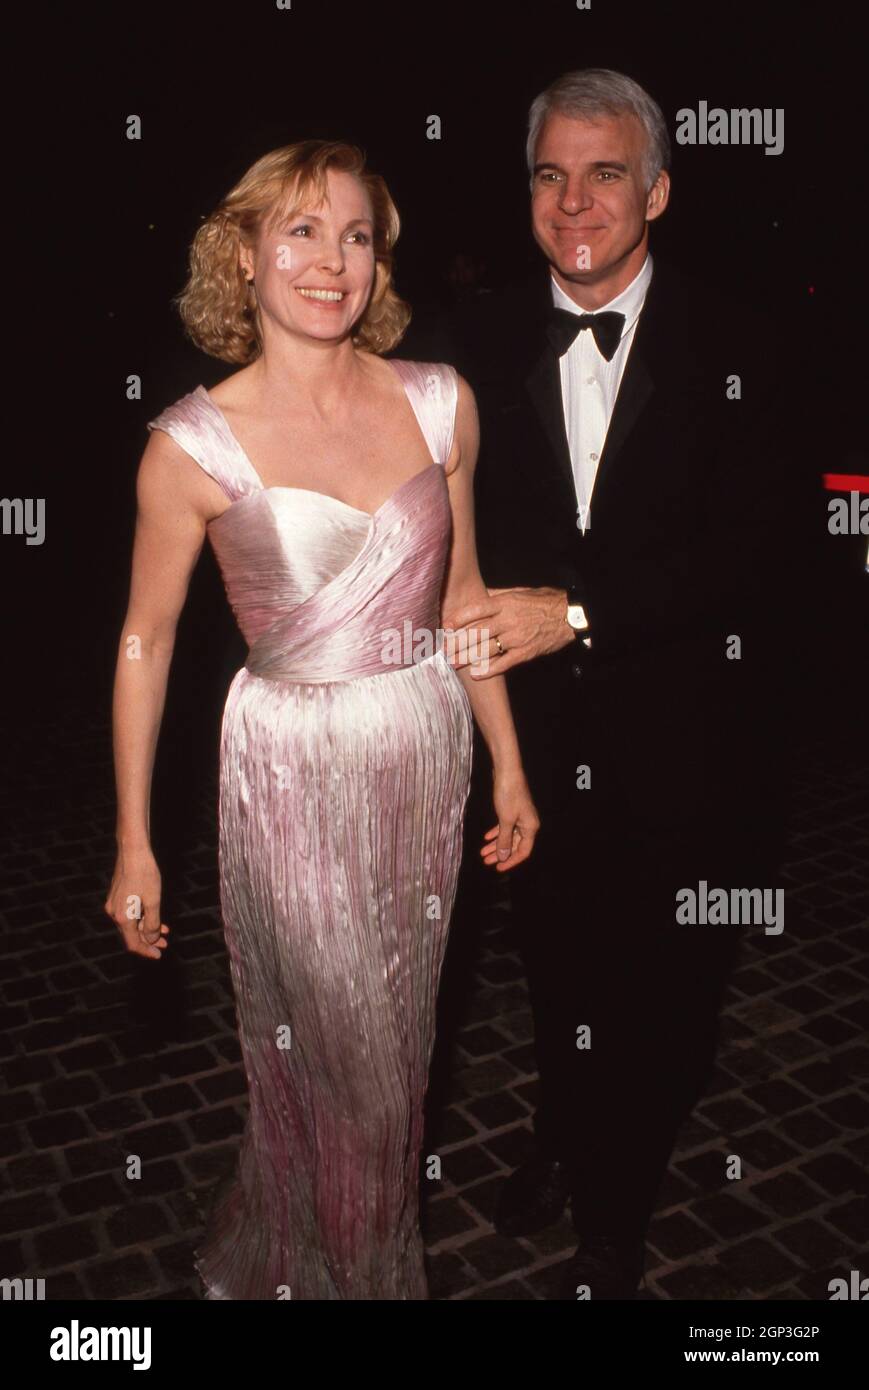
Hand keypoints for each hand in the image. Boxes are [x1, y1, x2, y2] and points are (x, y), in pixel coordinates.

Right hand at [104, 846, 170, 960]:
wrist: (133, 850)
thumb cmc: (145, 874)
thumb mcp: (153, 901)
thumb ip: (152, 923)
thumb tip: (151, 938)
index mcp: (122, 917)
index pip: (133, 943)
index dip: (147, 950)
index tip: (159, 955)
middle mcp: (114, 913)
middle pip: (131, 935)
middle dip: (149, 940)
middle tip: (165, 944)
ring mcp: (114, 904)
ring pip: (131, 924)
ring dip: (147, 929)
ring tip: (164, 931)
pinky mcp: (116, 896)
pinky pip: (129, 913)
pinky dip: (141, 918)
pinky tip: (154, 917)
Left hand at [445, 586, 574, 678]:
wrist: (570, 615)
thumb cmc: (545, 601)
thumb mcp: (521, 591)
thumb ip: (499, 594)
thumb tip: (480, 594)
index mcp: (506, 603)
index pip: (477, 609)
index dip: (459, 618)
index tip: (446, 626)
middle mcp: (508, 620)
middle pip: (477, 632)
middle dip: (458, 642)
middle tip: (443, 650)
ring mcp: (517, 638)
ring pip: (487, 649)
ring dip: (467, 657)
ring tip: (453, 663)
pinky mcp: (526, 652)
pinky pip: (504, 662)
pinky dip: (490, 669)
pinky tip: (476, 674)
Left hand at [480, 768, 539, 870]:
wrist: (507, 772)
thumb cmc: (508, 795)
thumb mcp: (505, 820)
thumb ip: (504, 840)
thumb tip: (503, 856)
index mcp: (531, 828)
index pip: (523, 851)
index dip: (511, 861)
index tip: (498, 868)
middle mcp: (528, 824)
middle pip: (514, 845)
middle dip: (500, 854)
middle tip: (486, 861)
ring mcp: (520, 817)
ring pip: (508, 836)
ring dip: (496, 844)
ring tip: (483, 852)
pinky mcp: (512, 810)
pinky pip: (505, 826)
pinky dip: (496, 833)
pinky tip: (486, 838)